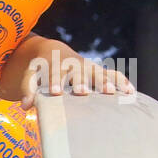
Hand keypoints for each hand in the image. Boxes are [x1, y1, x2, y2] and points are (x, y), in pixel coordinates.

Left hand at [17, 39, 135, 109]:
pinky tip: (130, 92)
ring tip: (111, 93)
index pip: (54, 72)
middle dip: (80, 81)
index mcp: (54, 64)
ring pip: (97, 72)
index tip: (55, 92)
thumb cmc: (40, 69)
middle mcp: (73, 63)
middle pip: (78, 72)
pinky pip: (112, 74)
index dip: (54, 81)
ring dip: (104, 81)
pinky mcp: (98, 70)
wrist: (53, 51)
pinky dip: (121, 81)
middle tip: (82, 92)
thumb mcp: (31, 75)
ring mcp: (87, 66)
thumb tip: (26, 105)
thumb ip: (28, 88)